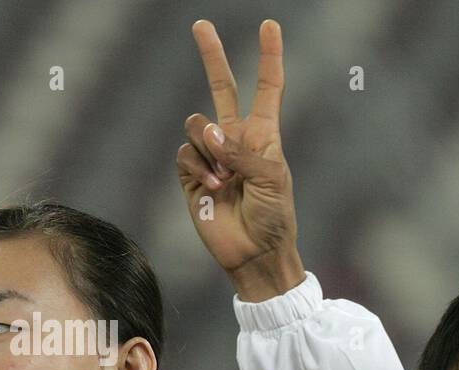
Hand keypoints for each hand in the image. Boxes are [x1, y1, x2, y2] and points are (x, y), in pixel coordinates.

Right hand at [177, 19, 305, 300]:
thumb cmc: (275, 218)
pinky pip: (184, 154)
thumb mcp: (270, 178)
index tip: (270, 26)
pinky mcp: (191, 176)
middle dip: (212, 57)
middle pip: (221, 88)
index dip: (269, 58)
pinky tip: (213, 188)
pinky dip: (198, 168)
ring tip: (226, 178)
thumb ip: (240, 150)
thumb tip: (208, 134)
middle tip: (201, 25)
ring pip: (195, 124)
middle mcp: (236, 140)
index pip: (267, 89)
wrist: (256, 255)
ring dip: (209, 147)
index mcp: (264, 136)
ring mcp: (212, 157)